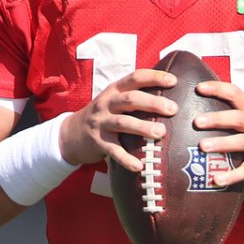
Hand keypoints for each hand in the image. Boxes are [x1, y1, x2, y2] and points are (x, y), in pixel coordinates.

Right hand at [59, 69, 177, 171]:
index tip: (173, 81)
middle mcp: (106, 103)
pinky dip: (126, 159)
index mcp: (114, 90)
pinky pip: (113, 151)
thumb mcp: (113, 100)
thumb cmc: (103, 116)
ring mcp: (101, 122)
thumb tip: (169, 97)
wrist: (70, 134)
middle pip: (131, 99)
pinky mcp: (97, 142)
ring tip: (161, 133)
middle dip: (153, 102)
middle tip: (173, 109)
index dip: (154, 77)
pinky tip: (139, 166)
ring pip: (123, 123)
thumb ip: (134, 97)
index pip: (135, 78)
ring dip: (143, 127)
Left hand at [193, 80, 243, 189]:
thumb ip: (226, 110)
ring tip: (202, 146)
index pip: (235, 94)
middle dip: (217, 119)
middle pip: (239, 118)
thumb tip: (189, 101)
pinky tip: (216, 179)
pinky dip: (232, 175)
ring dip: (222, 143)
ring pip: (242, 142)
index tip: (198, 88)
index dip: (218, 89)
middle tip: (196, 121)